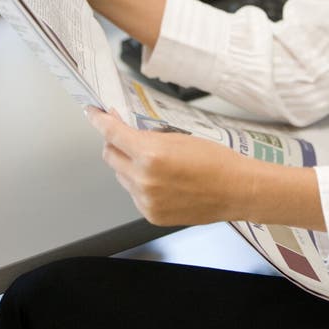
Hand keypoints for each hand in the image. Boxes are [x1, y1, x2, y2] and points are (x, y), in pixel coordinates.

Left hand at [86, 108, 252, 225]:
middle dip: (114, 143)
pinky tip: (160, 179)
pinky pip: (134, 194)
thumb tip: (130, 132)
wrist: (235, 189)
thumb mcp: (179, 137)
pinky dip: (139, 183)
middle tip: (125, 134)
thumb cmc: (215, 160)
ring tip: (152, 160)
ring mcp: (146, 200)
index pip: (113, 134)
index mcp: (151, 155)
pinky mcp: (151, 214)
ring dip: (127, 165)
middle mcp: (143, 179)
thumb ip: (150, 136)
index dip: (100, 121)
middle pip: (110, 156)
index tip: (93, 113)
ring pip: (121, 176)